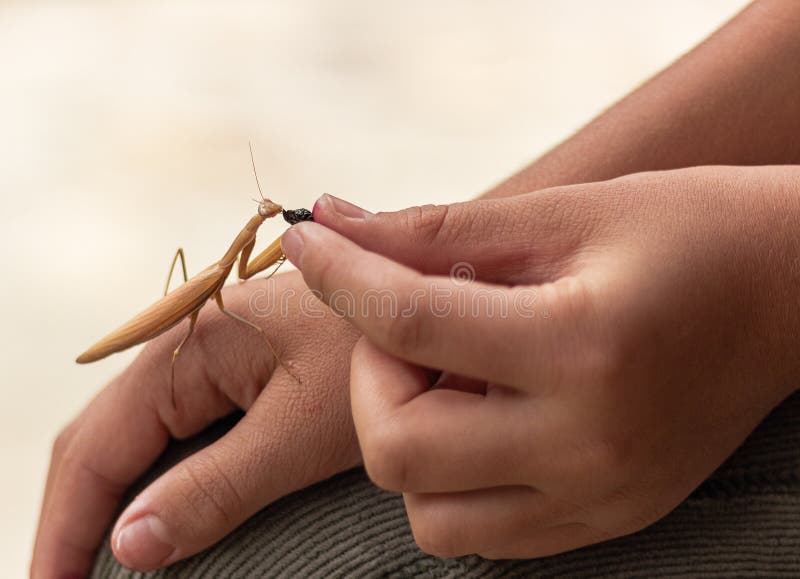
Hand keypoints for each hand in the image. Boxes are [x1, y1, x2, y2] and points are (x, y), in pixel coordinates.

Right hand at [32, 270, 360, 576]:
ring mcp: (213, 353)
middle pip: (102, 438)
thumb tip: (127, 545)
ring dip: (111, 494)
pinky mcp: (242, 366)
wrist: (433, 299)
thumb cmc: (380, 356)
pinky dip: (155, 472)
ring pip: (136, 430)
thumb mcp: (302, 431)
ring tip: (99, 559)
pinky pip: (177, 424)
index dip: (65, 526)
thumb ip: (214, 487)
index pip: (94, 448)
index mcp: (186, 350)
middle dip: (77, 513)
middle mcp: (186, 344)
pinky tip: (159, 506)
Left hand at [282, 167, 799, 558]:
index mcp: (582, 347)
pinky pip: (481, 531)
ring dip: (406, 437)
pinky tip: (483, 410)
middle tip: (409, 323)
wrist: (789, 292)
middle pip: (398, 449)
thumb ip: (433, 230)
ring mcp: (599, 497)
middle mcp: (588, 445)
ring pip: (428, 512)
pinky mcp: (606, 519)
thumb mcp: (561, 214)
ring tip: (451, 373)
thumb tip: (332, 220)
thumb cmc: (685, 232)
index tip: (309, 242)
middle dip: (371, 379)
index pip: (410, 322)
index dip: (340, 273)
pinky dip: (450, 475)